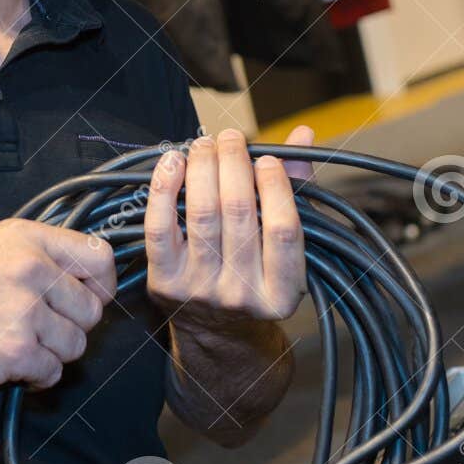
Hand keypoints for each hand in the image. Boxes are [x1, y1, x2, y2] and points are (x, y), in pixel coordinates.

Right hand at [0, 218, 115, 389]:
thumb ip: (12, 250)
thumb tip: (44, 259)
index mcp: (24, 238)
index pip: (98, 257)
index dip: (100, 284)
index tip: (88, 298)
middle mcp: (31, 269)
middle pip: (91, 309)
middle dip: (71, 327)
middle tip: (43, 333)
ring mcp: (25, 311)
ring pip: (75, 345)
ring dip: (53, 355)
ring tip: (21, 351)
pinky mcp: (15, 352)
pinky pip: (52, 373)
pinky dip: (36, 378)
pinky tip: (11, 370)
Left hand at [144, 127, 311, 335]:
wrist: (215, 330)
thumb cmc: (255, 274)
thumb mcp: (284, 244)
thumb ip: (295, 188)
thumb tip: (302, 134)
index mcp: (282, 292)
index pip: (283, 230)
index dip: (275, 186)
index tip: (267, 159)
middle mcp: (242, 295)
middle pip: (238, 213)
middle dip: (233, 163)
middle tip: (230, 138)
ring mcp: (200, 291)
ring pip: (201, 213)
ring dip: (202, 167)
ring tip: (205, 144)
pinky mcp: (164, 283)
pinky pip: (160, 227)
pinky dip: (164, 188)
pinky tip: (172, 162)